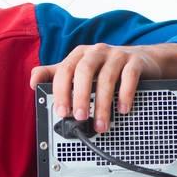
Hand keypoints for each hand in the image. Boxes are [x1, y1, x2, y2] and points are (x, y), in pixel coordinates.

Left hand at [29, 42, 176, 133]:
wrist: (143, 60)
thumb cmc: (106, 68)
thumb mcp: (79, 69)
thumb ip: (56, 75)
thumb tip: (33, 82)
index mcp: (79, 55)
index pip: (65, 70)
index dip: (61, 91)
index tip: (62, 112)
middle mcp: (96, 52)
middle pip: (84, 71)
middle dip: (80, 97)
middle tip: (80, 118)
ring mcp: (117, 55)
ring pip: (106, 78)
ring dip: (102, 104)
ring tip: (100, 124)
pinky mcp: (135, 62)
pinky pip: (129, 77)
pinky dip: (125, 94)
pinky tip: (122, 109)